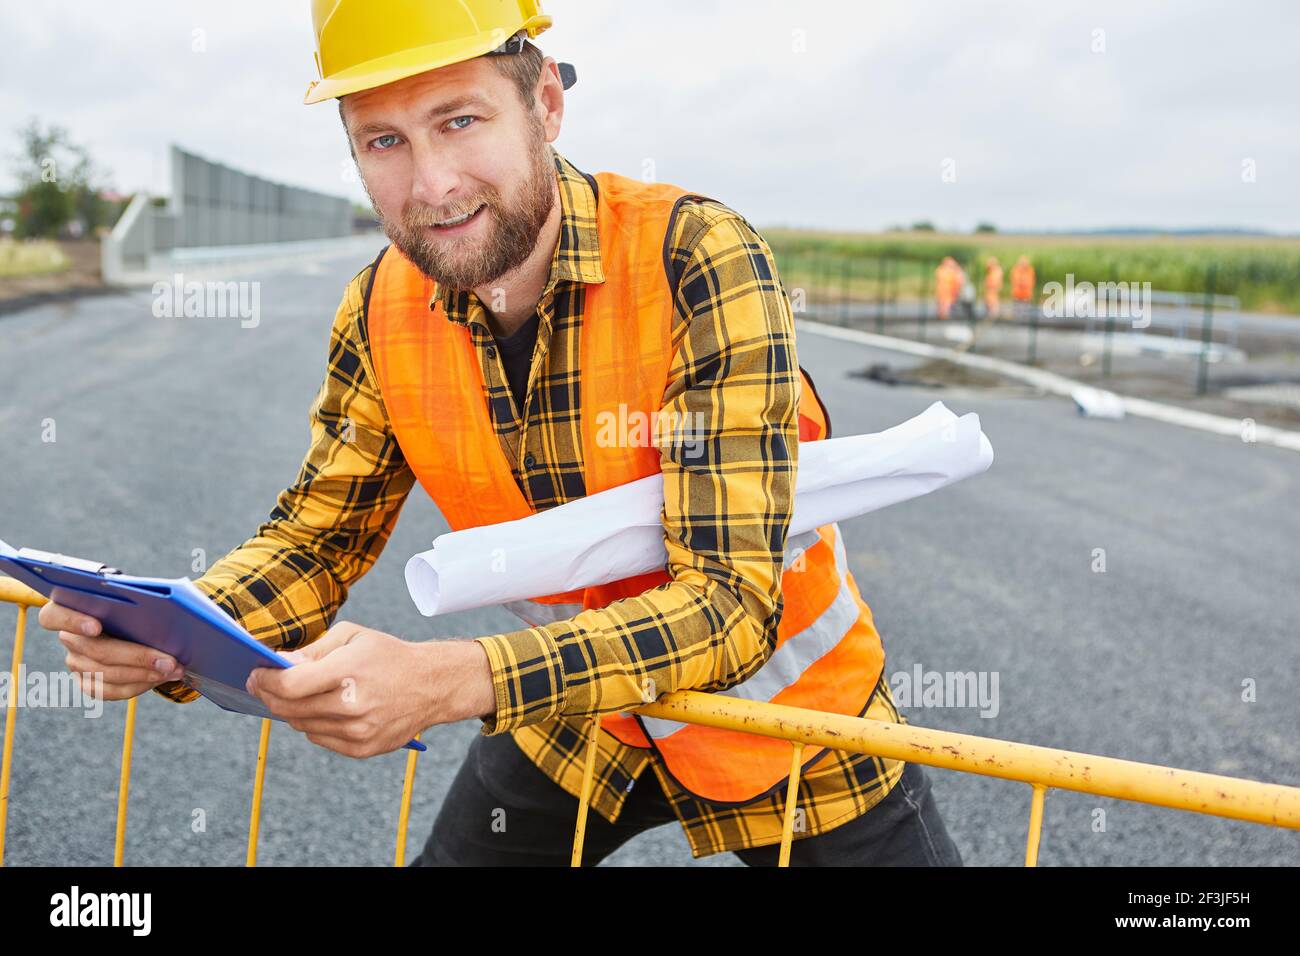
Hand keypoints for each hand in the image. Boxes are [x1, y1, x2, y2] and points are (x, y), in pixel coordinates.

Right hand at [38, 601, 184, 700]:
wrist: (136, 621)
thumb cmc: (134, 603)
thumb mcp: (135, 595)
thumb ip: (137, 599)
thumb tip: (165, 610)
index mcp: (69, 609)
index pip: (53, 616)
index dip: (72, 621)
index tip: (96, 626)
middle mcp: (69, 638)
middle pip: (95, 651)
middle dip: (137, 657)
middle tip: (169, 660)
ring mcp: (76, 663)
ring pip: (105, 675)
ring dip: (144, 674)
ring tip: (173, 669)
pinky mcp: (87, 682)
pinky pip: (109, 691)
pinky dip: (138, 685)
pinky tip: (160, 678)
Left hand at [245, 620, 495, 758]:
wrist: (432, 685)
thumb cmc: (389, 655)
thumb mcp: (353, 637)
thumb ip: (313, 650)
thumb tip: (277, 664)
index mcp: (350, 671)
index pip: (290, 684)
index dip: (264, 680)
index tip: (255, 673)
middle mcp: (353, 705)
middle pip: (289, 709)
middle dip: (268, 695)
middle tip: (260, 684)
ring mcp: (358, 731)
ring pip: (301, 725)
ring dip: (290, 710)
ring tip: (293, 695)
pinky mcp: (362, 749)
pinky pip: (320, 738)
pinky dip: (313, 723)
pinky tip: (321, 708)